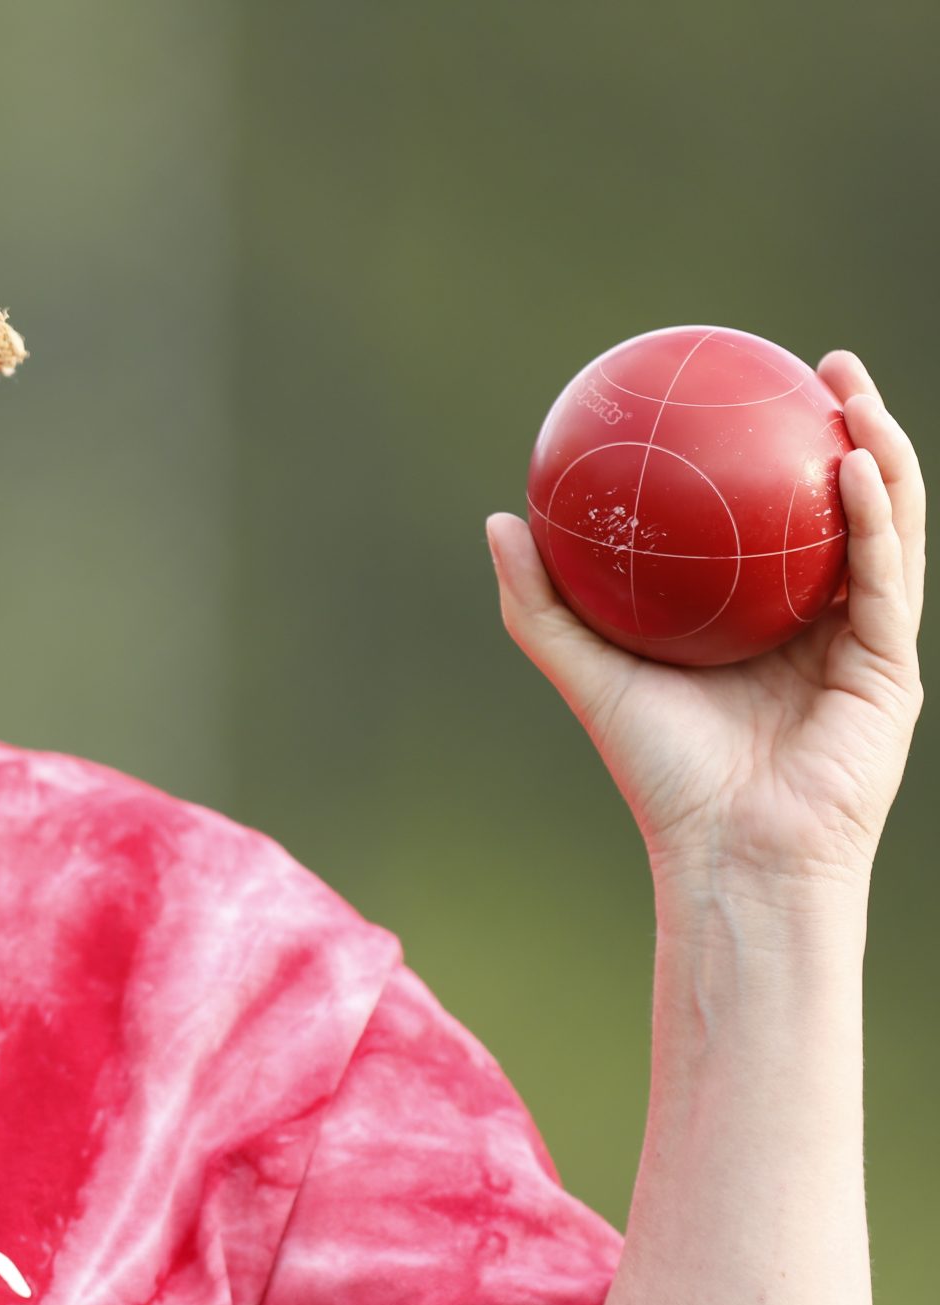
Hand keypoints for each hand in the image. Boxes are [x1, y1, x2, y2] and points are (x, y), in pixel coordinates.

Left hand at [486, 351, 923, 926]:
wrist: (723, 853)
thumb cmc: (656, 774)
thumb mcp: (586, 673)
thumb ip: (541, 603)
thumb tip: (498, 518)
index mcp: (759, 620)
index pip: (770, 521)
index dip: (766, 454)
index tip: (742, 388)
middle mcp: (817, 622)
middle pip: (840, 508)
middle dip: (843, 427)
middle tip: (816, 365)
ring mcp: (861, 642)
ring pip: (883, 526)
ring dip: (878, 450)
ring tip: (850, 388)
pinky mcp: (891, 667)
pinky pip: (884, 575)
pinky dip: (874, 516)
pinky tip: (852, 463)